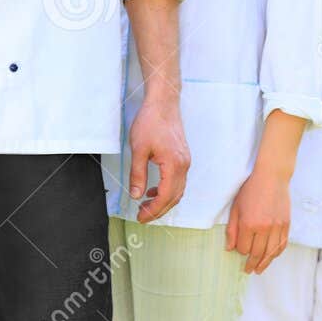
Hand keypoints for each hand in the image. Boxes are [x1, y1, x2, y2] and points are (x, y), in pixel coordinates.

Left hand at [127, 98, 189, 223]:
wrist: (163, 102)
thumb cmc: (151, 121)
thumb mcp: (138, 149)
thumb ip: (138, 175)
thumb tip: (136, 195)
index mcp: (174, 165)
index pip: (166, 197)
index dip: (153, 211)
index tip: (141, 217)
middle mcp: (184, 165)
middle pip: (174, 197)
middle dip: (159, 210)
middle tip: (142, 216)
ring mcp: (185, 161)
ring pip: (178, 190)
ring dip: (164, 201)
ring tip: (146, 205)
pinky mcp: (182, 157)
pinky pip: (178, 180)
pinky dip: (167, 190)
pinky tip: (154, 189)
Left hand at [226, 165, 290, 273]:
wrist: (272, 177)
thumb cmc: (251, 190)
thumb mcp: (236, 207)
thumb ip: (232, 229)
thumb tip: (230, 248)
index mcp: (249, 224)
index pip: (244, 248)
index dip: (240, 251)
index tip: (239, 250)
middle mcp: (264, 228)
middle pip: (257, 253)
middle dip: (252, 264)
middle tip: (248, 270)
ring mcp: (277, 227)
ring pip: (271, 253)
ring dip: (265, 263)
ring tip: (259, 270)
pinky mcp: (286, 224)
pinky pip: (282, 245)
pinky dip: (277, 253)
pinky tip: (272, 257)